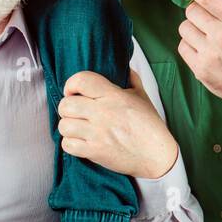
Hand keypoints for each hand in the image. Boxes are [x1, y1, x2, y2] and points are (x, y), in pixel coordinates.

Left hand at [57, 68, 178, 179]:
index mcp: (114, 96)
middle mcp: (104, 113)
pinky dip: (71, 144)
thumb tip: (124, 66)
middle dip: (67, 107)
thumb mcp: (142, 96)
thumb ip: (131, 78)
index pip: (82, 80)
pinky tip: (80, 141)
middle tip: (75, 111)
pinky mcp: (95, 151)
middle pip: (66, 104)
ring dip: (68, 126)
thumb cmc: (149, 125)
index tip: (72, 91)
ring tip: (77, 127)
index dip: (71, 84)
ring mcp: (98, 133)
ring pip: (64, 125)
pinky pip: (68, 145)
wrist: (157, 155)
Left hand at [178, 0, 221, 113]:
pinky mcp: (199, 69)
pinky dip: (189, 43)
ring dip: (191, 26)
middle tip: (199, 11)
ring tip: (201, 29)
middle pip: (192, 12)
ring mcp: (209, 55)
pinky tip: (200, 44)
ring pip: (184, 28)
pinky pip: (183, 47)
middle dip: (194, 8)